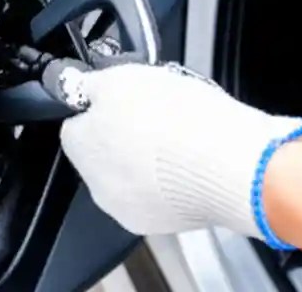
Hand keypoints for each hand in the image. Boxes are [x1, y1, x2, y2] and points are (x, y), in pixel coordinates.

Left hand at [59, 62, 301, 243]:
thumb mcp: (120, 78)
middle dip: (127, 132)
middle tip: (157, 112)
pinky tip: (196, 158)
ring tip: (182, 133)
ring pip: (136, 174)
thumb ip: (87, 83)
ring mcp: (135, 210)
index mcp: (80, 149)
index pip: (76, 123)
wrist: (233, 164)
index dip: (101, 106)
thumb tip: (68, 84)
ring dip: (152, 157)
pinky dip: (177, 178)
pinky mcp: (172, 224)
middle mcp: (99, 187)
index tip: (125, 97)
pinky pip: (167, 193)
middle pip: (105, 152)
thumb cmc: (174, 118)